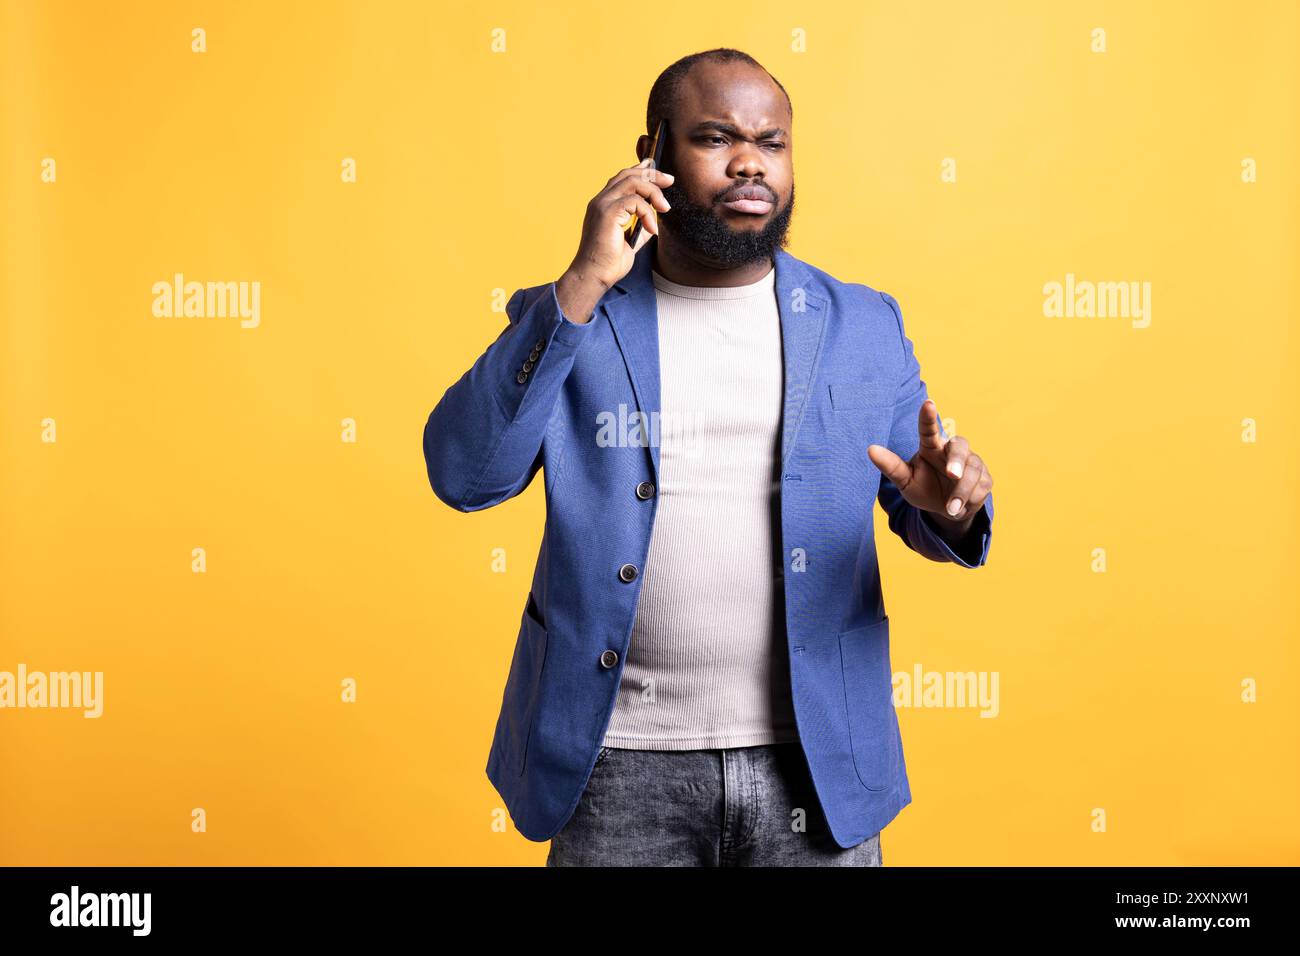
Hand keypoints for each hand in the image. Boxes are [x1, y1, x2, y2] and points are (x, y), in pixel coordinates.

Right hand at [556, 158, 673, 322]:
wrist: (594, 277)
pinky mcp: (607, 213)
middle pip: (628, 174)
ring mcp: (602, 205)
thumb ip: (639, 228)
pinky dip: (648, 213)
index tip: (661, 176)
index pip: (622, 179)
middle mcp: (600, 201)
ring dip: (654, 192)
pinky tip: (652, 229)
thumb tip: (653, 223)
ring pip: (632, 182)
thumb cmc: (608, 264)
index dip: (642, 171)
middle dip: (652, 174)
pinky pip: (635, 201)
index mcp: (603, 205)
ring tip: (665, 208)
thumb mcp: (630, 242)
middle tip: (670, 180)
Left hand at [867, 399, 992, 529]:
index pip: (928, 429)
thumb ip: (891, 467)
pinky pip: (982, 486)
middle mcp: (952, 450)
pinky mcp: (985, 477)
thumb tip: (870, 449)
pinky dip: (971, 499)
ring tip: (950, 507)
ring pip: (972, 470)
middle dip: (957, 461)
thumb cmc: (924, 489)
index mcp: (931, 447)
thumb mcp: (905, 482)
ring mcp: (972, 462)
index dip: (928, 417)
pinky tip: (961, 506)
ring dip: (962, 491)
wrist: (947, 510)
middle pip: (960, 446)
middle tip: (952, 474)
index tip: (928, 403)